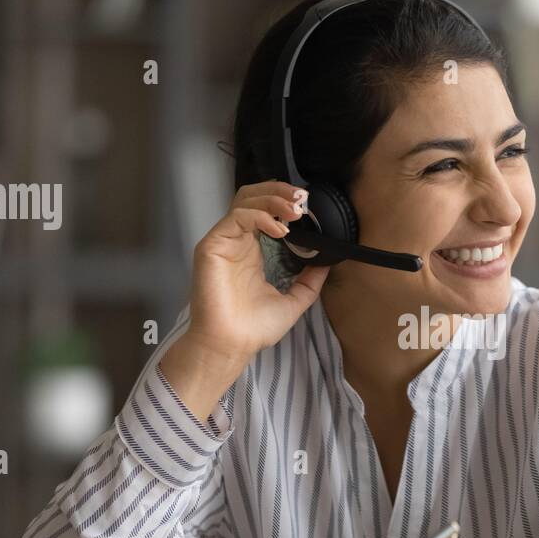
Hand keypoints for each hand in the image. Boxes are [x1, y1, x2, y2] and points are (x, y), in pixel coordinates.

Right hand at [159, 181, 325, 419]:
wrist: (232, 345)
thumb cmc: (253, 328)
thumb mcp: (293, 301)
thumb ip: (309, 282)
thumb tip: (326, 263)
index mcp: (252, 251)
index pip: (264, 211)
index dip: (284, 202)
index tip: (308, 206)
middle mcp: (237, 241)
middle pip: (253, 198)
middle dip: (279, 192)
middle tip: (302, 199)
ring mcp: (223, 242)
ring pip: (244, 201)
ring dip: (272, 200)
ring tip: (294, 211)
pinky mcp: (212, 246)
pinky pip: (236, 218)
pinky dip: (260, 217)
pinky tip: (280, 230)